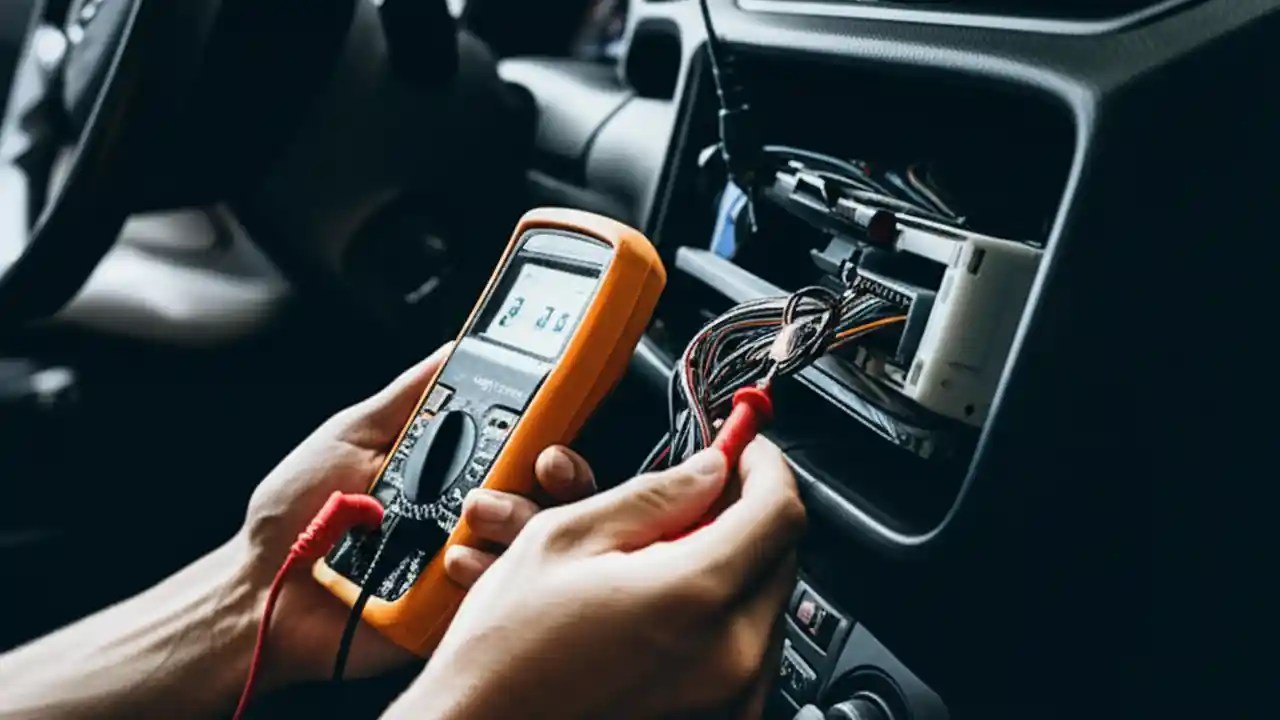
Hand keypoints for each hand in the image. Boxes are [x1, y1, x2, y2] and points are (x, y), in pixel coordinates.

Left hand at [238, 344, 595, 686]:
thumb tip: (456, 348)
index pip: (529, 448)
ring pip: (538, 541)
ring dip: (517, 517)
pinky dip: (486, 571)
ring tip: (471, 512)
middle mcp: (474, 517)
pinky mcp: (458, 613)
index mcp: (457, 472)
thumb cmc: (298, 513)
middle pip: (554, 495)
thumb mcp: (352, 433)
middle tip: (539, 465)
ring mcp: (471, 566)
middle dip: (562, 475)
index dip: (555, 433)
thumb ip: (409, 395)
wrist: (261, 588)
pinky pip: (500, 592)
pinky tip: (450, 562)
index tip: (556, 421)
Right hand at [388, 437, 804, 719]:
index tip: (741, 448)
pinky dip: (716, 619)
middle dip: (744, 514)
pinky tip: (658, 612)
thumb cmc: (503, 657)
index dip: (763, 465)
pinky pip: (744, 652)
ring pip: (763, 603)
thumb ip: (653, 497)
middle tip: (696, 497)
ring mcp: (730, 699)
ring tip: (655, 563)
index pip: (779, 510)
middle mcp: (730, 656)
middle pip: (779, 556)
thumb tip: (709, 470)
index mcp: (694, 596)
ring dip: (728, 567)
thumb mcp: (564, 543)